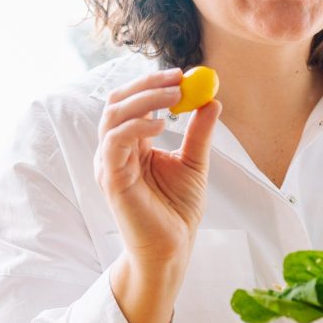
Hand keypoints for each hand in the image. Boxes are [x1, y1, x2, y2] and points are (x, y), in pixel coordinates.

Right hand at [95, 67, 220, 322]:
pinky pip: (115, 141)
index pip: (133, 102)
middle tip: (177, 78)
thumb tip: (212, 100)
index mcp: (133, 144)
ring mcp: (110, 163)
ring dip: (143, 99)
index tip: (182, 74)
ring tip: (173, 97)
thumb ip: (199, 132)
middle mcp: (116, 151)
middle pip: (118, 102)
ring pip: (113, 116)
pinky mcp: (111, 178)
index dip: (153, 84)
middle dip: (146, 85)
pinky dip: (136, 125)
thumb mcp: (194, 163)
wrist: (171, 248)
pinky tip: (160, 123)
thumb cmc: (177, 211)